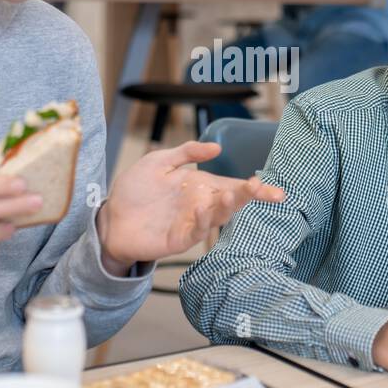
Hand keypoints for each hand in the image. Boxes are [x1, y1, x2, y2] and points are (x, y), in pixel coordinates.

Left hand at [97, 141, 284, 272]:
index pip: (233, 185)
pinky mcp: (179, 239)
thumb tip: (217, 148)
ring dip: (227, 206)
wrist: (111, 217)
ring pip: (218, 217)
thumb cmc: (136, 190)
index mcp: (201, 186)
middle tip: (258, 187)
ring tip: (233, 194)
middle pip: (231, 201)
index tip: (276, 190)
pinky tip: (203, 207)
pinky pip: (196, 231)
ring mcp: (192, 223)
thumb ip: (187, 153)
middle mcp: (201, 204)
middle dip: (248, 195)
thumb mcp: (159, 161)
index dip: (255, 189)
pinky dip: (202, 220)